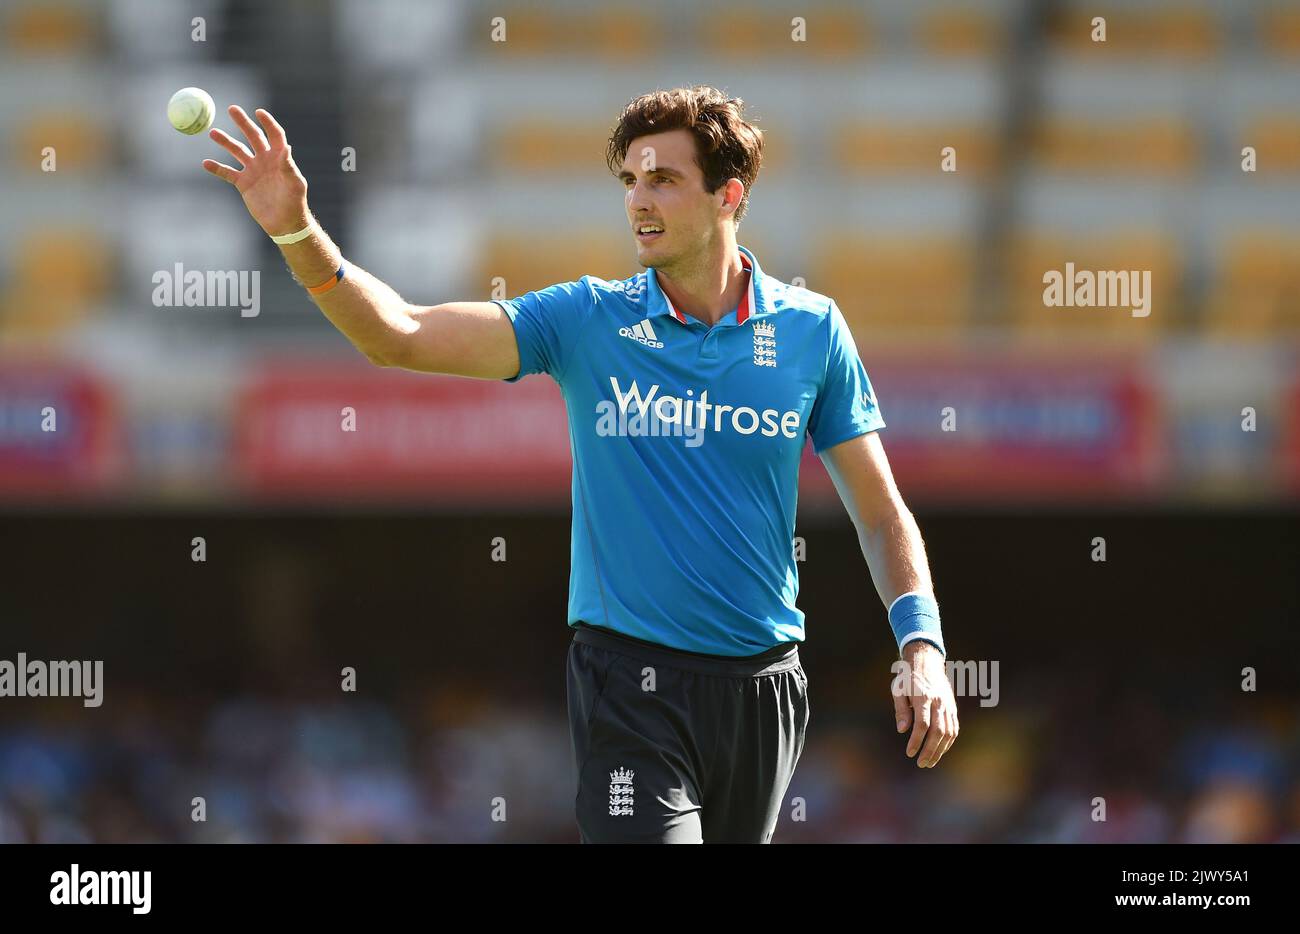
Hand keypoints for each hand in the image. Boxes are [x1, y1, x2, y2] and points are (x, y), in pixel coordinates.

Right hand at [202, 105, 309, 237]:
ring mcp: (253, 170)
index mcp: (279, 157)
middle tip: (232, 108)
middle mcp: (265, 160)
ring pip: (236, 151)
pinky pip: (227, 172)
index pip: (274, 134)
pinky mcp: (243, 183)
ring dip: (225, 141)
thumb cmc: (295, 203)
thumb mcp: (295, 185)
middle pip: (252, 136)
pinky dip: (217, 168)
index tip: (258, 112)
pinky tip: (206, 163)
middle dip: (242, 122)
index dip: (268, 122)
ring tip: (213, 132)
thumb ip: (289, 166)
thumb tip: (287, 147)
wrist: (284, 223)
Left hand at [891, 641, 958, 767]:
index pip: (922, 724)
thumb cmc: (908, 678)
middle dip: (930, 750)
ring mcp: (948, 705)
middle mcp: (938, 702)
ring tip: (929, 762)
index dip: (916, 741)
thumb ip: (901, 710)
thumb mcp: (898, 690)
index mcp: (923, 697)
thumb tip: (902, 730)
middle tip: (921, 763)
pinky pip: (954, 728)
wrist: (927, 662)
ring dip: (940, 750)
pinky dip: (948, 742)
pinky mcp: (953, 708)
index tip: (909, 753)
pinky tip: (940, 751)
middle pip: (938, 731)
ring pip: (948, 732)